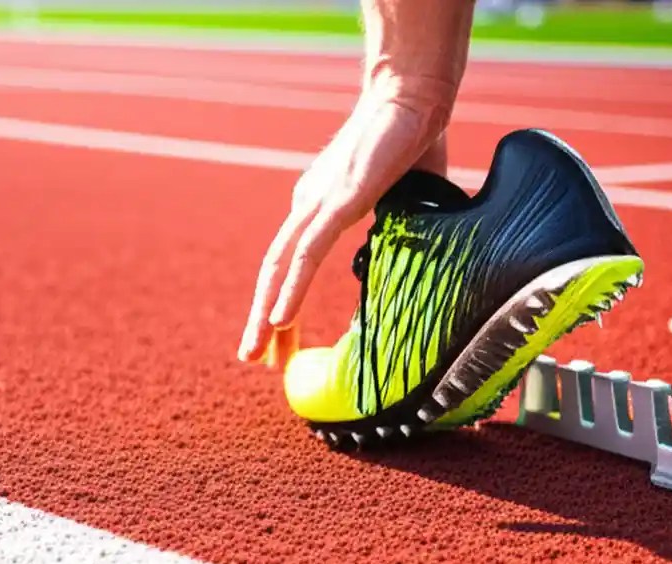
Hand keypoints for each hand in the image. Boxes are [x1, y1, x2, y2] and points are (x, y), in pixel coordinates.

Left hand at [237, 88, 451, 365]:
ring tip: (256, 353)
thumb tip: (404, 262)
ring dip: (266, 315)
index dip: (285, 304)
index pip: (292, 265)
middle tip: (255, 359)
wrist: (416, 97)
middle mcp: (307, 207)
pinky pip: (307, 254)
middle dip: (264, 320)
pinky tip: (280, 319)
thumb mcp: (399, 202)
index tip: (283, 341)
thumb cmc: (412, 140)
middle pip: (275, 272)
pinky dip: (291, 289)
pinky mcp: (337, 202)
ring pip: (280, 269)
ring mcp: (318, 204)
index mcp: (318, 206)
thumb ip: (391, 231)